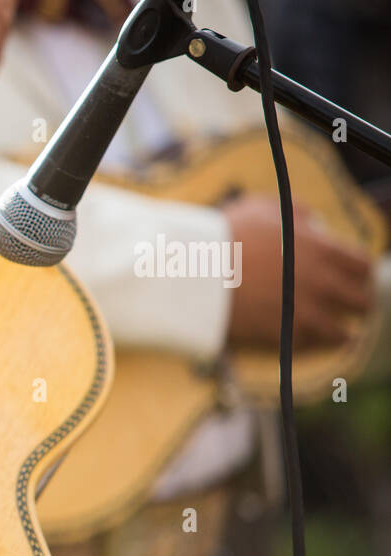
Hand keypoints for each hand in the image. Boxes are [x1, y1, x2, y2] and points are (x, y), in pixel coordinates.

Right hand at [224, 195, 373, 349]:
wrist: (193, 271)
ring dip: (337, 331)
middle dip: (352, 302)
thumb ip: (295, 211)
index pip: (363, 266)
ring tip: (330, 331)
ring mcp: (302, 313)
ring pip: (340, 332)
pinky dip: (307, 344)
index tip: (347, 276)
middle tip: (341, 304)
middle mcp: (320, 283)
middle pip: (361, 302)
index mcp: (322, 249)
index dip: (356, 272)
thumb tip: (311, 221)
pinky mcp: (281, 335)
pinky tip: (300, 337)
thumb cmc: (224, 235)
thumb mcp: (261, 208)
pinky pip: (307, 346)